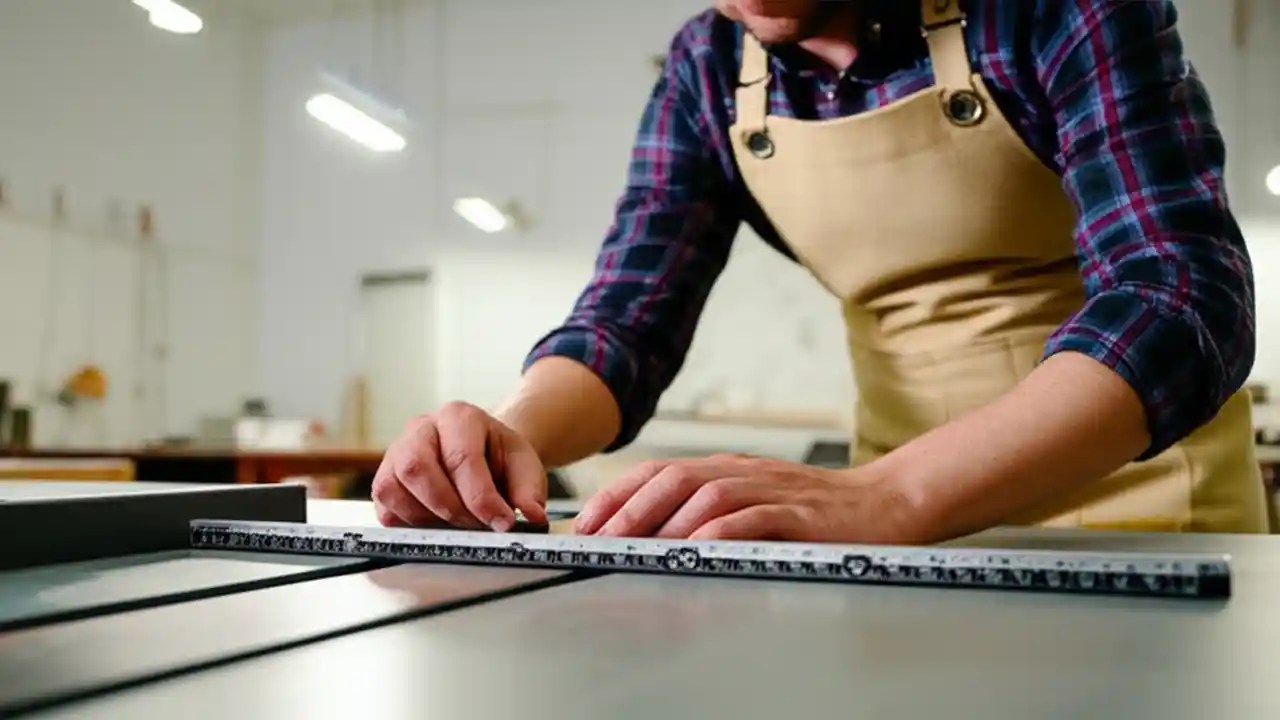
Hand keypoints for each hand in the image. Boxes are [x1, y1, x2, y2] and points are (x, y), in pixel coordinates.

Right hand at [371, 402, 548, 530]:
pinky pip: (383, 506)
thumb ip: (529, 489)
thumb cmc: (498, 457)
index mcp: (458, 416)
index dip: (481, 497)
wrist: (482, 453)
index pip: (461, 457)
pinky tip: (435, 525)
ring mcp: (396, 451)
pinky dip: (407, 524)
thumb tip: (532, 514)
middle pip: (417, 468)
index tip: (502, 523)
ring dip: (426, 518)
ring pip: (392, 488)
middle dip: (449, 508)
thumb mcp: (524, 465)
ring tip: (457, 526)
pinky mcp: (385, 478)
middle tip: (476, 527)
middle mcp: (421, 428)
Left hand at [573, 454, 912, 542]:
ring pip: (706, 494)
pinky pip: (752, 517)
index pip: (658, 469)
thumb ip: (709, 510)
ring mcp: (771, 489)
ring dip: (665, 520)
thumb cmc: (814, 510)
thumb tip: (650, 536)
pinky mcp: (798, 513)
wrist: (884, 501)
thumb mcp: (754, 500)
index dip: (617, 492)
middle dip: (629, 508)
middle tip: (599, 538)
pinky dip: (720, 531)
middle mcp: (742, 471)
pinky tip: (696, 547)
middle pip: (673, 478)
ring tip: (636, 546)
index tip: (585, 521)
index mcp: (727, 467)